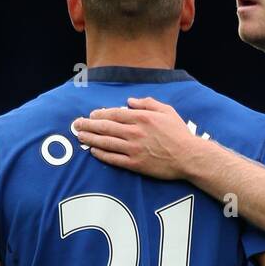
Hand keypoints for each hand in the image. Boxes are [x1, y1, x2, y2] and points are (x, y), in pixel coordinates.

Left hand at [73, 97, 191, 178]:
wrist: (189, 157)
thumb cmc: (179, 133)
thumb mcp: (166, 110)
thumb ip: (147, 103)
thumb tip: (130, 101)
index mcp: (141, 117)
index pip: (114, 113)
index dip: (100, 114)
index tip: (91, 114)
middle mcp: (134, 132)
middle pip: (106, 127)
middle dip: (88, 125)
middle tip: (76, 124)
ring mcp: (134, 149)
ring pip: (106, 142)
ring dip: (90, 138)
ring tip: (79, 136)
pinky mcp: (135, 164)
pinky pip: (114, 159)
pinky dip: (102, 154)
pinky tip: (93, 151)